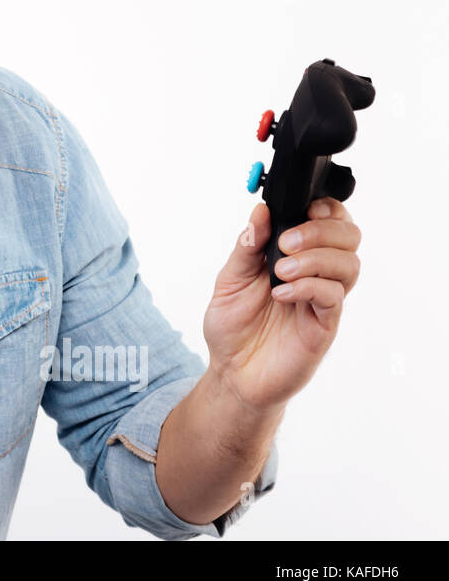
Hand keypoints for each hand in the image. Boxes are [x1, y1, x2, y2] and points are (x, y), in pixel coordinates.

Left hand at [203, 198, 361, 412]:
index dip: (326, 208)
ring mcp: (322, 300)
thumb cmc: (233, 326)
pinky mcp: (324, 325)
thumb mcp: (229, 279)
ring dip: (316, 258)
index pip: (330, 221)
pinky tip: (282, 294)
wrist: (232, 372)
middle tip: (286, 242)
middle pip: (349, 237)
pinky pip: (334, 297)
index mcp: (295, 256)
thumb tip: (261, 211)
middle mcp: (316, 274)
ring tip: (280, 271)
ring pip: (350, 264)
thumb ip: (247, 245)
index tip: (305, 208)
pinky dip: (309, 287)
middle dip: (322, 230)